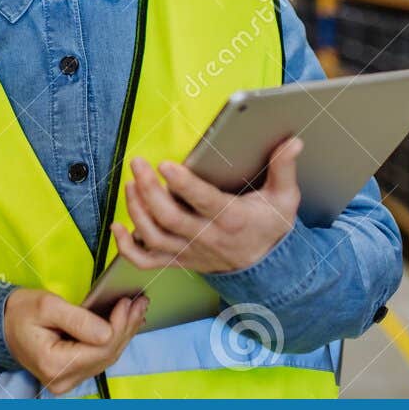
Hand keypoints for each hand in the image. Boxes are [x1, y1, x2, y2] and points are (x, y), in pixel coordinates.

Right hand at [2, 288, 148, 395]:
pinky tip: (125, 322)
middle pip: (106, 355)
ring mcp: (68, 380)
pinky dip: (113, 338)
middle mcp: (63, 380)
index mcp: (54, 364)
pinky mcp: (72, 374)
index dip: (118, 325)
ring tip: (137, 309)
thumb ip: (78, 319)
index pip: (99, 348)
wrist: (3, 325)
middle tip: (140, 302)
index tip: (128, 301)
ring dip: (123, 332)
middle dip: (125, 327)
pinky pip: (99, 357)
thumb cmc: (22, 312)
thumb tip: (108, 331)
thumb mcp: (47, 306)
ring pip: (106, 357)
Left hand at [112, 136, 303, 274]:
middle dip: (148, 190)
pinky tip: (117, 227)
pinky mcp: (177, 259)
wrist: (266, 267)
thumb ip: (284, 169)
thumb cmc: (270, 226)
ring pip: (154, 237)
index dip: (183, 185)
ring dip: (137, 211)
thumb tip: (292, 142)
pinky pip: (145, 261)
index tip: (166, 165)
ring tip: (130, 184)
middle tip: (137, 164)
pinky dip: (126, 248)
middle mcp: (206, 237)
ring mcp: (189, 251)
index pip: (203, 202)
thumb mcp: (284, 198)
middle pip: (169, 218)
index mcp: (231, 219)